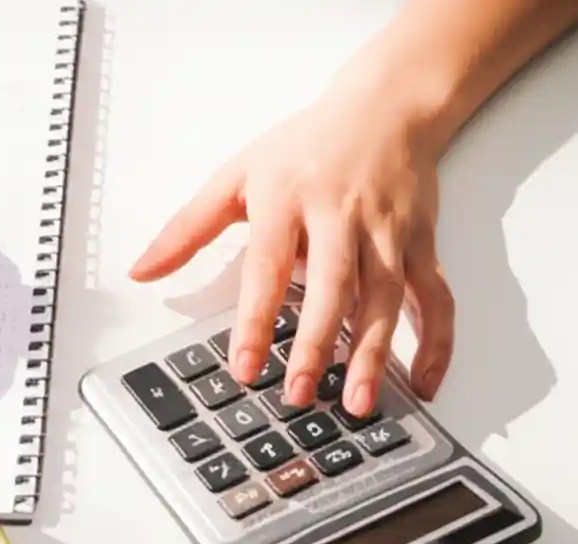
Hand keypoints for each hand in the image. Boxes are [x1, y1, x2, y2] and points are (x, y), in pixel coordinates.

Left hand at [129, 86, 454, 417]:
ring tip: (355, 403)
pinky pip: (436, 297)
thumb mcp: (236, 175)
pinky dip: (435, 342)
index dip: (254, 320)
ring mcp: (386, 229)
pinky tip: (423, 383)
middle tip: (298, 393)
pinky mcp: (422, 241)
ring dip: (372, 353)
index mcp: (286, 197)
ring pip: (385, 297)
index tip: (243, 366)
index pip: (266, 265)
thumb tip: (141, 271)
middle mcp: (340, 213)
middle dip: (315, 344)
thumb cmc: (305, 146)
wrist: (386, 106)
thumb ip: (186, 229)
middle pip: (331, 285)